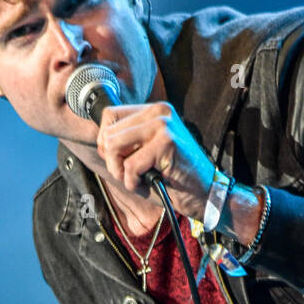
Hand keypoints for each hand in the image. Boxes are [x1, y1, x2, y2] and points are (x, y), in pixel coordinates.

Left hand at [95, 102, 214, 217]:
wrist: (203, 193)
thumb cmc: (172, 177)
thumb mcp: (144, 154)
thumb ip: (124, 143)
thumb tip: (99, 142)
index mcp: (153, 110)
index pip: (109, 115)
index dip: (105, 142)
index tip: (118, 159)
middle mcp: (159, 111)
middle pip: (108, 132)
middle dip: (112, 160)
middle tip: (129, 174)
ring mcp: (164, 125)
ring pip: (114, 145)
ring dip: (120, 171)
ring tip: (137, 178)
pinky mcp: (167, 143)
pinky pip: (130, 165)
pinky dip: (134, 182)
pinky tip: (150, 183)